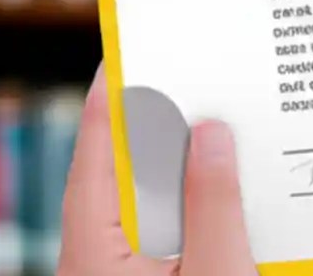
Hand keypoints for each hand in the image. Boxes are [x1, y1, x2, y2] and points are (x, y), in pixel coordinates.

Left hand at [57, 63, 258, 275]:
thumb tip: (211, 134)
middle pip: (115, 182)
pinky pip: (160, 236)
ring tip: (206, 129)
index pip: (93, 162)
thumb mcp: (220, 270)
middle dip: (148, 131)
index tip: (121, 58)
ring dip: (174, 173)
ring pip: (140, 210)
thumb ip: (213, 204)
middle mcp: (94, 265)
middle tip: (175, 81)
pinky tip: (219, 191)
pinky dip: (187, 207)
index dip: (109, 105)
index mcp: (93, 257)